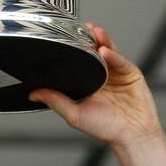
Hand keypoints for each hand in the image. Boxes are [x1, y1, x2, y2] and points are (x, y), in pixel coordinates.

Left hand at [29, 23, 165, 165]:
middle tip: (80, 28)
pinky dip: (113, 54)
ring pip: (108, 51)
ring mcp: (116, 72)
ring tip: (93, 32)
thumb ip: (56, 101)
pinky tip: (105, 51)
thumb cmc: (106, 129)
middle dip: (87, 39)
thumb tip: (33, 94)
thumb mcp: (75, 115)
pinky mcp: (131, 73)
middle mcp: (101, 75)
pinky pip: (121, 60)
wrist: (132, 136)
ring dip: (101, 40)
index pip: (77, 60)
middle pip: (93, 51)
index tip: (64, 37)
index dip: (72, 48)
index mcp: (87, 83)